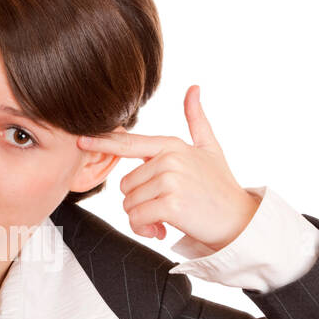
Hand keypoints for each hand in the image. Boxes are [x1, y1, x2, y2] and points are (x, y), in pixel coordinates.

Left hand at [75, 85, 260, 250]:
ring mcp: (169, 180)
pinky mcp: (170, 204)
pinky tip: (162, 230)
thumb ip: (196, 120)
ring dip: (142, 218)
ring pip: (129, 204)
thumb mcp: (210, 148)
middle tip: (163, 208)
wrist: (239, 220)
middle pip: (125, 185)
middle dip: (139, 202)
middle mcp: (168, 159)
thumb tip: (194, 88)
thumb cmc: (221, 186)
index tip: (80, 139)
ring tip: (165, 219)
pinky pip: (137, 218)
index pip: (129, 143)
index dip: (102, 142)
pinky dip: (145, 230)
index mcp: (171, 145)